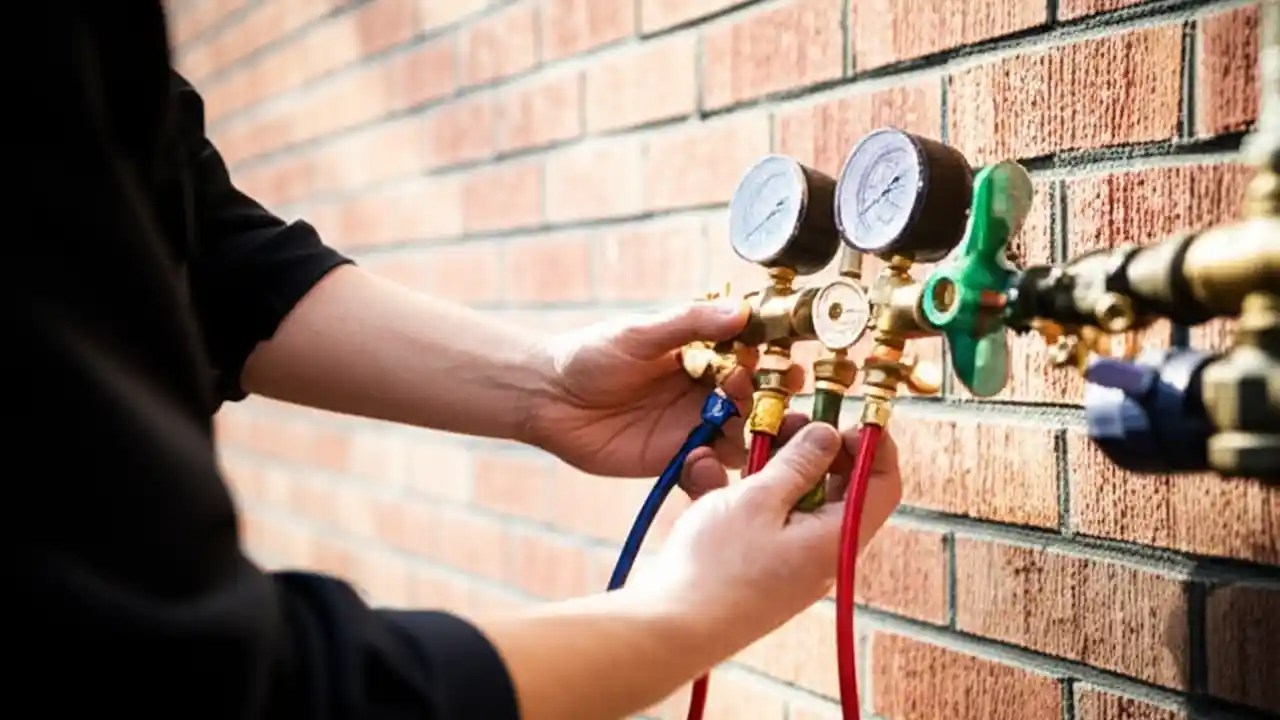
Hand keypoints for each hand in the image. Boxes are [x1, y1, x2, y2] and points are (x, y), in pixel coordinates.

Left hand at [526, 300, 801, 493]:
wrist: (548, 399)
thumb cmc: (590, 356)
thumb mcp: (640, 334)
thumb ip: (690, 324)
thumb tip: (739, 311)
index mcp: (702, 356)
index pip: (750, 361)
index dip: (771, 366)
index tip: (787, 370)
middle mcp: (704, 392)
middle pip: (754, 402)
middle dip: (767, 405)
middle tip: (768, 407)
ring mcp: (692, 427)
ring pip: (739, 437)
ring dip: (750, 439)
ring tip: (746, 436)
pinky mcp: (676, 459)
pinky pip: (709, 468)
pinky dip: (717, 469)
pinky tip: (706, 460)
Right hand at [628, 421, 901, 644]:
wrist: (671, 626)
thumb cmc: (715, 567)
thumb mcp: (758, 500)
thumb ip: (798, 464)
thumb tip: (828, 435)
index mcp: (836, 540)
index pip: (882, 484)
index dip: (872, 444)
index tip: (845, 415)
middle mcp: (822, 553)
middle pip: (839, 488)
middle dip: (814, 448)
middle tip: (786, 421)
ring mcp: (792, 561)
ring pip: (798, 500)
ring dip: (776, 468)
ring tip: (745, 446)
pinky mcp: (762, 565)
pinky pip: (770, 519)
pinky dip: (752, 494)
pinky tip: (715, 478)